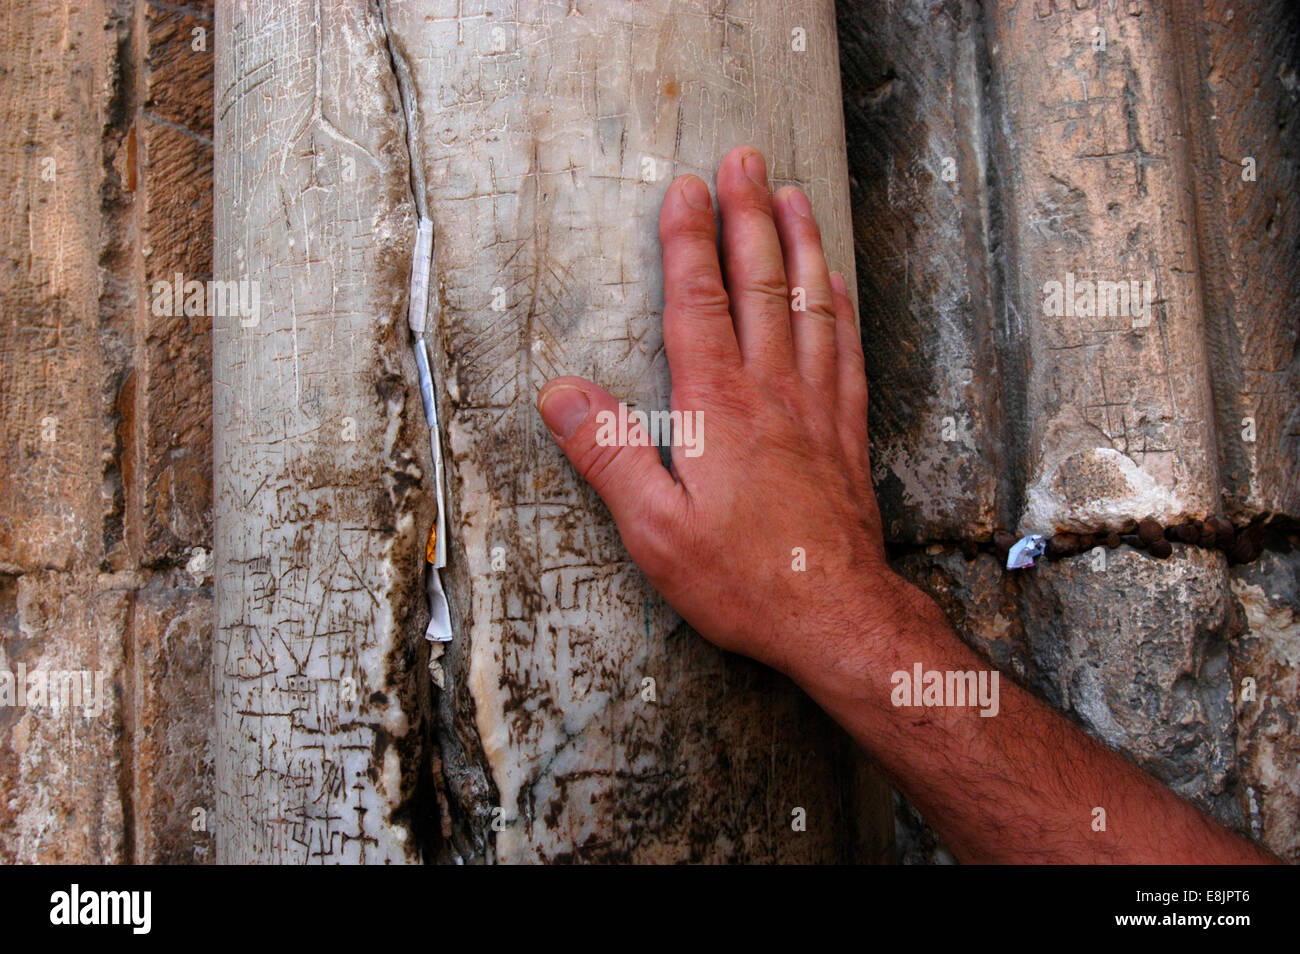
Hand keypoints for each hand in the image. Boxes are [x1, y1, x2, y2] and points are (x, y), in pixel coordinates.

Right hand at [536, 145, 909, 677]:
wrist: (836, 615)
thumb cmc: (742, 579)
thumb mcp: (654, 530)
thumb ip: (610, 455)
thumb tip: (561, 394)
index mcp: (719, 407)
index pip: (699, 302)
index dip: (689, 240)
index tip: (686, 189)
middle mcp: (772, 391)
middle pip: (760, 284)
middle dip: (748, 215)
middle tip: (745, 160)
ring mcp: (817, 407)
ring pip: (810, 304)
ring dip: (799, 243)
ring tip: (793, 195)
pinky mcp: (846, 432)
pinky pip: (844, 349)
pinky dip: (838, 305)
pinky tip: (834, 282)